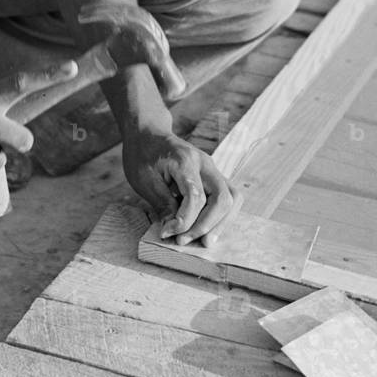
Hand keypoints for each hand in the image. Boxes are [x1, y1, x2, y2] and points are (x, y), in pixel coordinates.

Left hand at [123, 129, 241, 247]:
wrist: (148, 134)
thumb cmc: (143, 155)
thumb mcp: (144, 179)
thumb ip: (162, 203)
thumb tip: (174, 230)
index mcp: (185, 160)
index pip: (196, 196)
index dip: (185, 220)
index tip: (167, 233)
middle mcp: (205, 163)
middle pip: (223, 198)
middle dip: (207, 225)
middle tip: (185, 241)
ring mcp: (213, 169)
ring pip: (233, 198)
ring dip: (221, 223)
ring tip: (203, 241)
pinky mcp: (214, 176)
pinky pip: (229, 197)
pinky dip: (221, 216)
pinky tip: (207, 230)